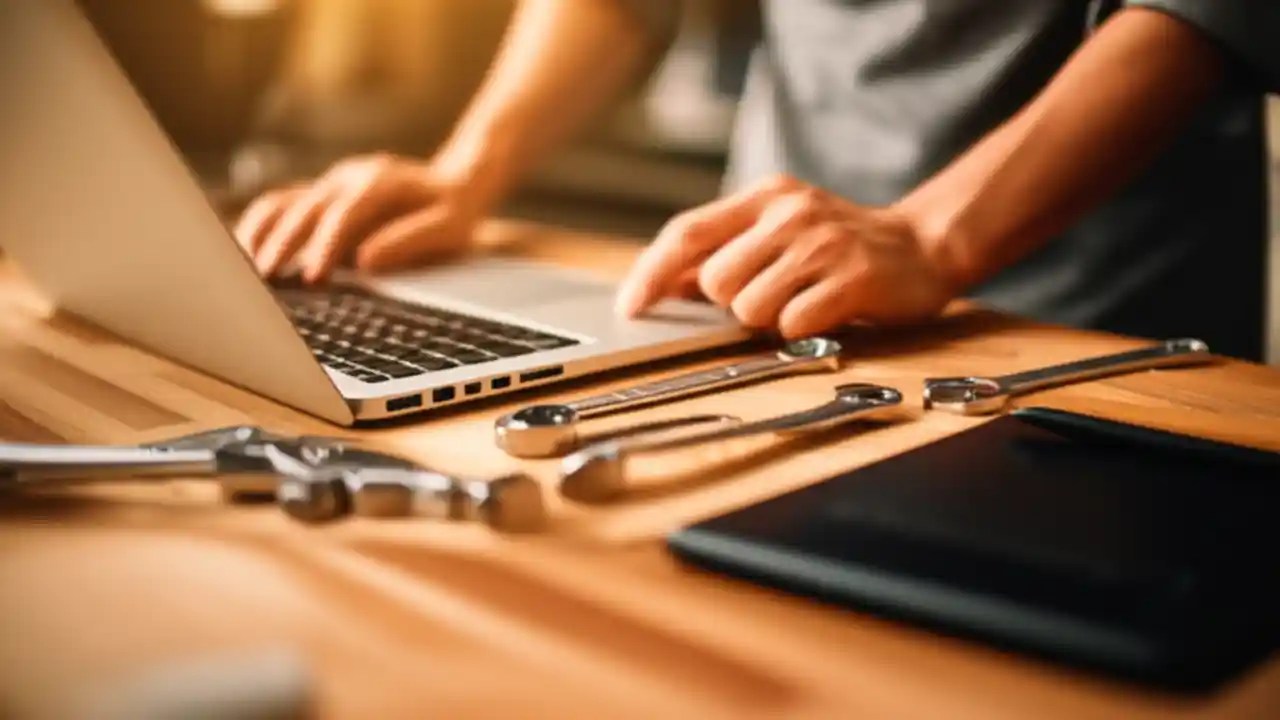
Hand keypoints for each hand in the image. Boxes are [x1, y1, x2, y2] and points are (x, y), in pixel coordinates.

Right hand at [234, 153, 483, 282]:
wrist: (455, 180)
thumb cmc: (452, 210)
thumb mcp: (449, 226)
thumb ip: (410, 240)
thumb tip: (366, 262)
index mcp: (380, 182)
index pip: (343, 214)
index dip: (325, 246)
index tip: (312, 277)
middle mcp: (347, 178)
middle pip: (304, 209)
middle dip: (283, 246)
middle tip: (265, 282)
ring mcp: (328, 184)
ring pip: (281, 203)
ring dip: (259, 236)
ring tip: (243, 273)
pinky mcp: (318, 195)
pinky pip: (278, 207)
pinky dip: (257, 229)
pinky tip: (243, 258)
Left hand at [615, 175, 956, 337]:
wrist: (923, 246)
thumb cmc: (838, 245)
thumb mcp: (778, 232)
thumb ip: (723, 251)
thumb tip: (661, 283)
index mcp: (764, 197)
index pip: (687, 232)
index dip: (651, 272)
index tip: (629, 306)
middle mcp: (789, 213)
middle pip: (714, 280)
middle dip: (731, 303)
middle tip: (769, 295)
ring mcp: (822, 244)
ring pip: (748, 307)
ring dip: (767, 319)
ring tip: (800, 301)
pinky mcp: (851, 278)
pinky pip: (792, 325)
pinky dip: (800, 331)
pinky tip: (823, 313)